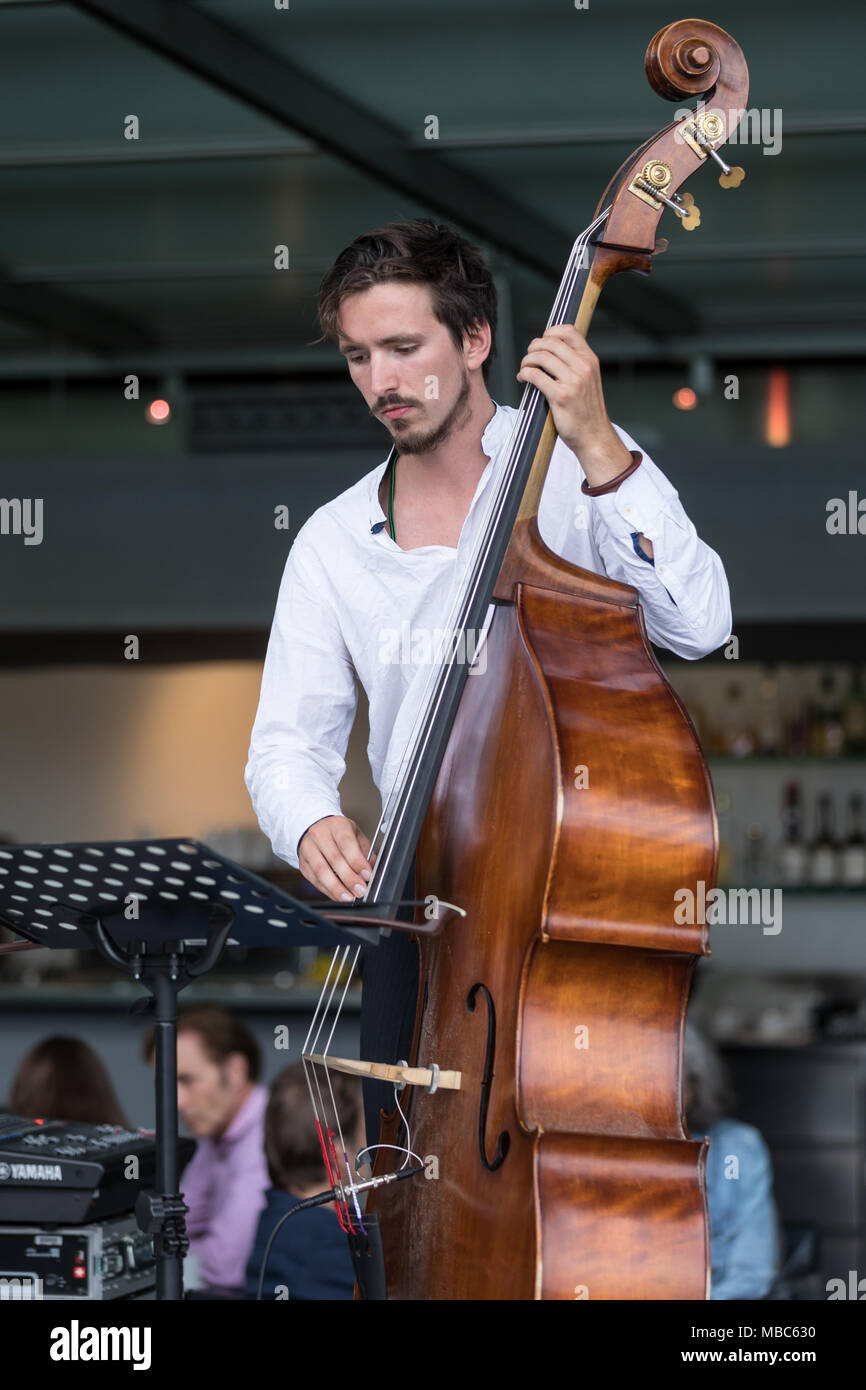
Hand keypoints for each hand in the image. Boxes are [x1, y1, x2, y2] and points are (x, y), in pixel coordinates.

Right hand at [298, 815, 372, 901]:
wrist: (317, 829)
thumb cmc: (339, 833)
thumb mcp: (356, 835)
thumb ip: (366, 852)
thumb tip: (372, 871)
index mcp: (336, 825)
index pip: (346, 844)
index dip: (357, 861)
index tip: (367, 875)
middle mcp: (319, 835)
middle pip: (334, 859)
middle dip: (349, 878)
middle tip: (360, 890)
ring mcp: (308, 849)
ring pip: (321, 871)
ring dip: (336, 888)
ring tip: (348, 897)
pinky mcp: (303, 864)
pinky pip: (315, 880)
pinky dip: (328, 890)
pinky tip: (338, 895)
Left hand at [516, 324, 630, 481]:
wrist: (594, 436)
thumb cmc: (587, 411)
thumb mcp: (588, 380)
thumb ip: (575, 364)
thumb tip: (551, 350)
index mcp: (590, 360)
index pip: (569, 331)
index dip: (550, 332)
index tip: (542, 341)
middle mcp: (583, 368)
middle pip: (551, 342)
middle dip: (534, 347)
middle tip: (528, 357)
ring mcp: (573, 381)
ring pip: (541, 357)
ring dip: (526, 360)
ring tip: (524, 369)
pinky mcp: (561, 396)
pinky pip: (535, 375)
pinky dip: (524, 374)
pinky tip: (523, 379)